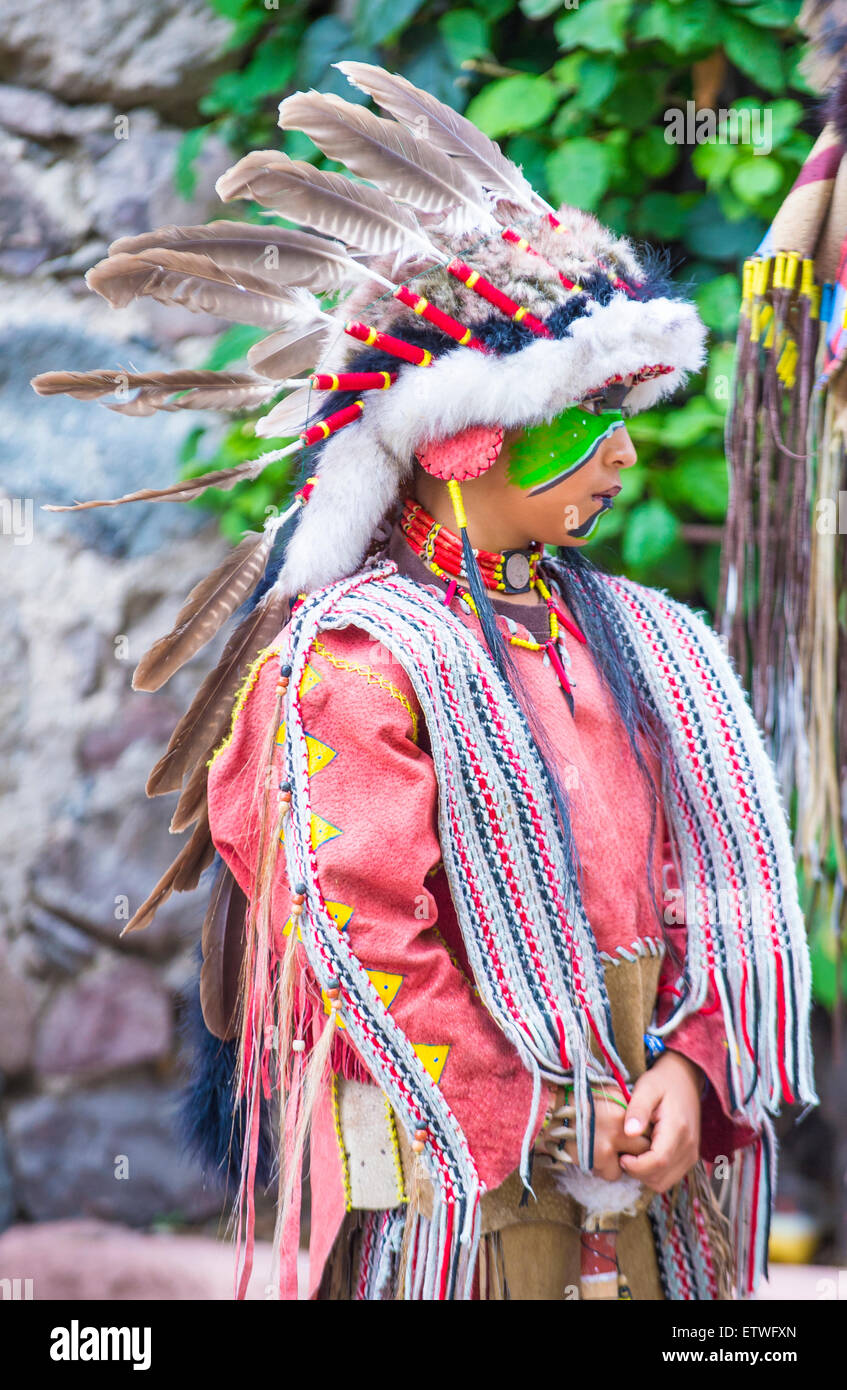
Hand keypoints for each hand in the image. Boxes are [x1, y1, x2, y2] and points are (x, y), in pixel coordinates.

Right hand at [535, 1081, 651, 1181]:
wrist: (542, 1109)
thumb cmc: (571, 1096)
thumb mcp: (602, 1089)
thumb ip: (623, 1103)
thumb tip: (637, 1118)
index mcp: (622, 1105)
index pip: (647, 1126)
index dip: (642, 1131)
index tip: (635, 1132)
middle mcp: (620, 1125)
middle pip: (644, 1146)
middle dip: (637, 1149)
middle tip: (626, 1146)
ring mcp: (607, 1144)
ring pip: (629, 1165)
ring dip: (619, 1162)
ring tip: (604, 1150)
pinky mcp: (593, 1160)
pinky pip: (609, 1173)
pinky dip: (603, 1168)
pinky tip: (592, 1156)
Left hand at [617, 1050, 701, 1192]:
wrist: (684, 1079)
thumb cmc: (662, 1082)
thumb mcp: (647, 1087)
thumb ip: (638, 1109)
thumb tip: (629, 1132)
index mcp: (678, 1129)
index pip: (658, 1162)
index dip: (636, 1166)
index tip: (621, 1155)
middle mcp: (689, 1146)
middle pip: (660, 1177)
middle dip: (637, 1172)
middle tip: (624, 1154)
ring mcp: (691, 1155)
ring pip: (664, 1182)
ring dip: (644, 1175)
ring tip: (632, 1154)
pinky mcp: (689, 1158)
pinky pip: (669, 1177)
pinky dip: (653, 1173)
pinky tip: (643, 1155)